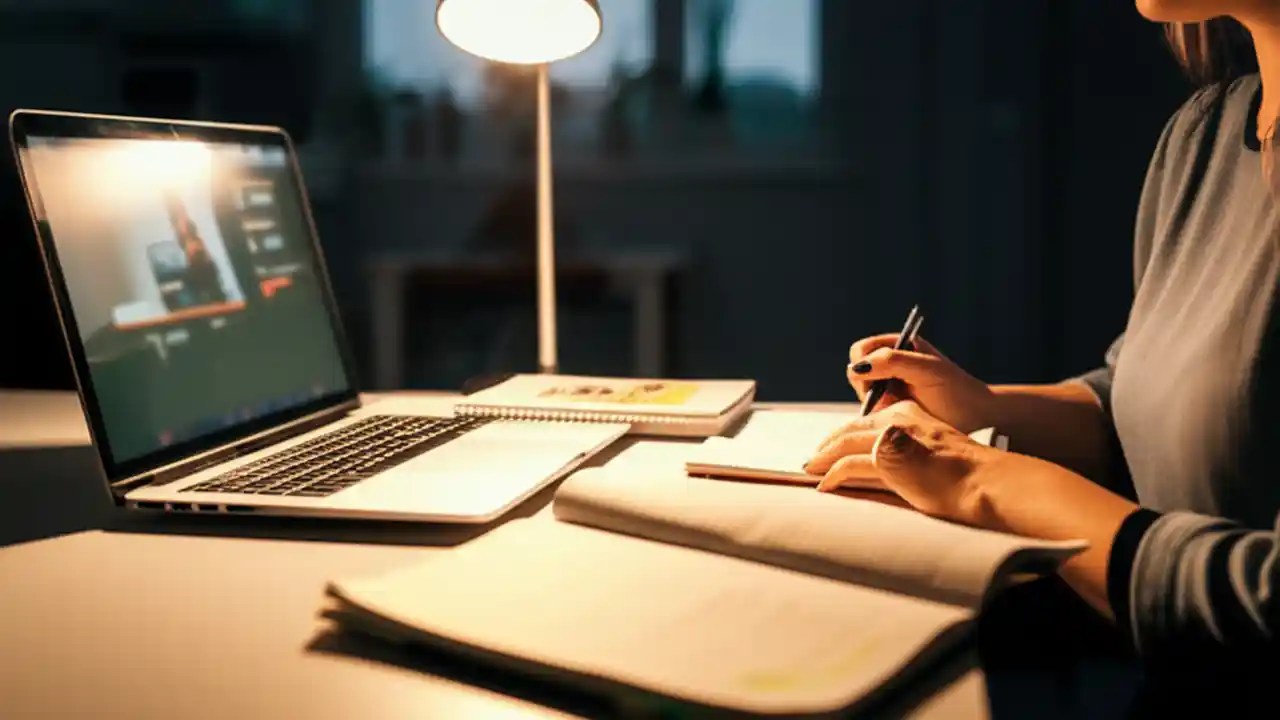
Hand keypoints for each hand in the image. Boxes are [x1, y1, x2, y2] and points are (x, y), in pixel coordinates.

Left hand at [804, 400, 1006, 522]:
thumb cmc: (968, 477)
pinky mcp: (886, 457)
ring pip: (845, 444)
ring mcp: (891, 437)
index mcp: (910, 413)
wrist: (984, 483)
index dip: (847, 434)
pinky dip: (833, 476)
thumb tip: (891, 466)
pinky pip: (848, 466)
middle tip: (814, 458)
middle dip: (829, 444)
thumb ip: (908, 455)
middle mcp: (898, 418)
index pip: (869, 421)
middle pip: (851, 429)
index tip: (833, 446)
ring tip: (812, 470)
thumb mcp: (933, 456)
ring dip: (824, 459)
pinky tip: (825, 486)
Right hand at [847, 334, 995, 432]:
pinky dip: (879, 416)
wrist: (975, 418)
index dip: (863, 364)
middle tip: (892, 397)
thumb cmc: (955, 389)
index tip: (880, 379)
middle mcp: (888, 365)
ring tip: (900, 408)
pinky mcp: (888, 410)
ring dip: (875, 403)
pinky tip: (899, 418)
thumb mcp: (926, 370)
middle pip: (855, 372)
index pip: (860, 350)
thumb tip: (858, 367)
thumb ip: (893, 361)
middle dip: (868, 386)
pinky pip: (870, 412)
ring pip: (860, 394)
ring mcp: (886, 388)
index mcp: (897, 346)